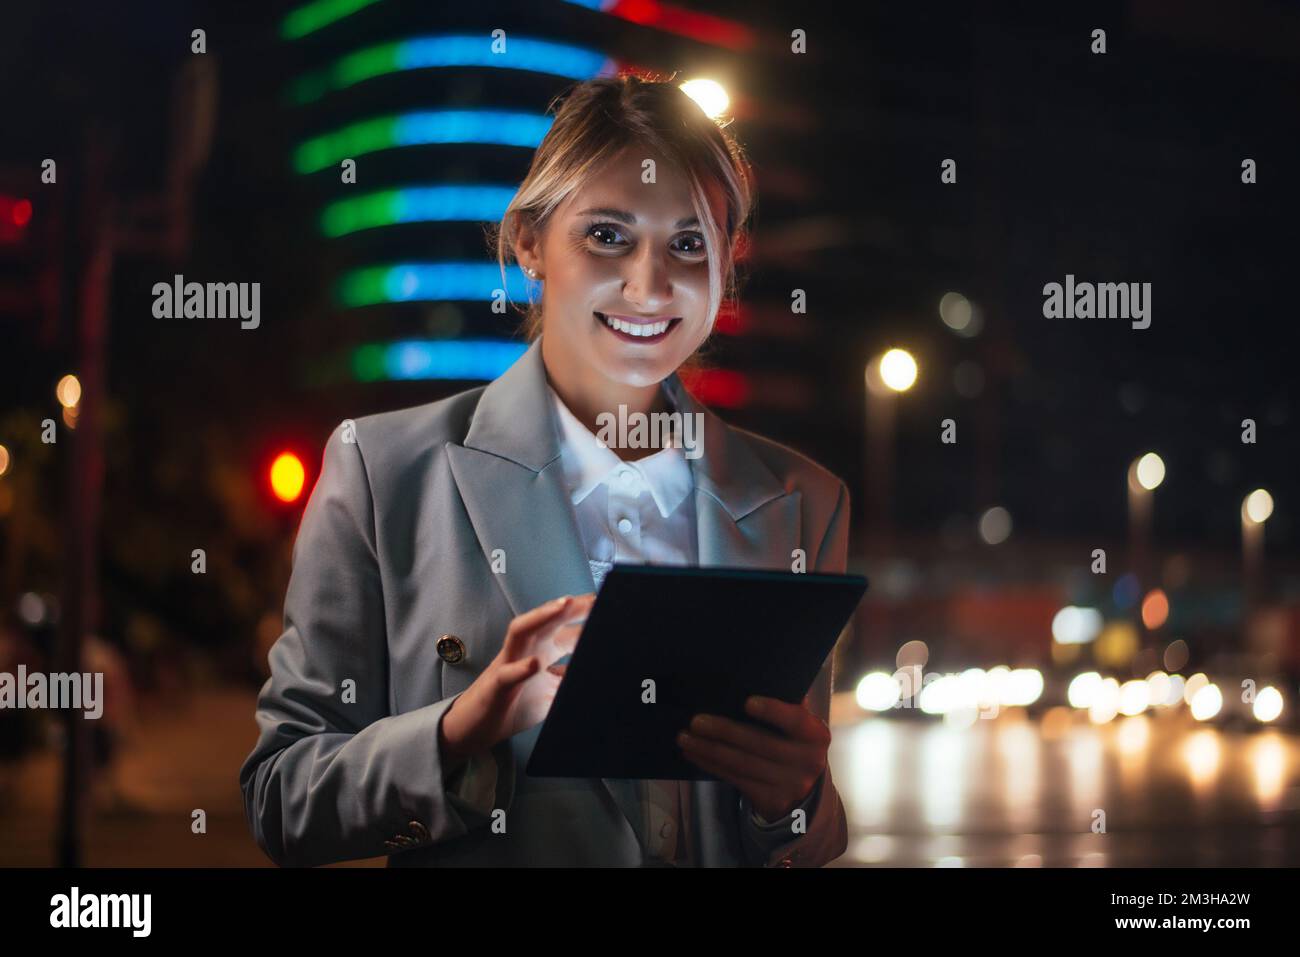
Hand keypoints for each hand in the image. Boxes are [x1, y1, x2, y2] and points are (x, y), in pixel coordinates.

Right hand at [440, 593, 594, 762]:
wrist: (475, 727)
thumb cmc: (514, 704)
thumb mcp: (553, 694)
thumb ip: (572, 681)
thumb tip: (599, 675)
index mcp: (542, 652)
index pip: (567, 629)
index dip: (587, 619)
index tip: (612, 607)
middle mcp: (526, 650)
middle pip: (549, 619)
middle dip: (572, 606)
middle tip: (596, 597)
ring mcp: (509, 663)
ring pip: (522, 631)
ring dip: (543, 616)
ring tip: (564, 605)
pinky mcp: (496, 684)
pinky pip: (507, 674)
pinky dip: (520, 668)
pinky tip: (535, 664)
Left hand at [676, 694, 828, 821]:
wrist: (805, 795)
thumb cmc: (794, 746)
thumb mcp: (799, 729)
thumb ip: (785, 706)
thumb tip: (750, 677)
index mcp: (816, 735)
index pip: (796, 721)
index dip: (773, 711)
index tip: (747, 702)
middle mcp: (808, 762)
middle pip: (760, 744)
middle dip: (724, 731)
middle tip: (696, 720)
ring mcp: (790, 785)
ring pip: (742, 764)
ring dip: (709, 749)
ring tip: (685, 736)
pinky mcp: (771, 801)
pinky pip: (736, 780)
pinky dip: (711, 765)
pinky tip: (694, 753)